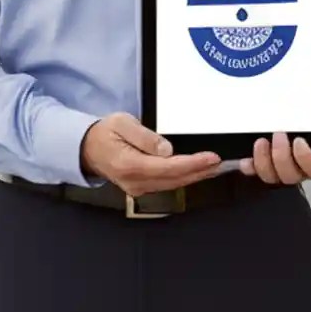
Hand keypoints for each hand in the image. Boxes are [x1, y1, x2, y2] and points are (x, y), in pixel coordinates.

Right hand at [80, 112, 221, 196]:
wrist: (88, 149)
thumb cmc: (105, 133)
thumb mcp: (122, 123)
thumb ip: (145, 136)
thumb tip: (167, 148)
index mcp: (129, 165)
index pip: (168, 167)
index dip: (193, 163)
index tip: (211, 158)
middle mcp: (135, 181)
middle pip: (175, 179)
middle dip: (200, 171)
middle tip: (221, 163)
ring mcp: (138, 188)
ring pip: (173, 184)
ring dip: (195, 176)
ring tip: (215, 167)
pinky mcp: (142, 188)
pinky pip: (168, 185)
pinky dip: (185, 178)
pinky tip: (197, 172)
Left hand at [237, 103, 310, 184]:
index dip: (307, 160)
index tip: (299, 141)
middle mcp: (301, 165)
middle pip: (292, 176)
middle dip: (282, 158)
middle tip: (278, 135)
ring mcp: (282, 164)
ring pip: (272, 176)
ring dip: (264, 162)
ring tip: (260, 142)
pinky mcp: (265, 159)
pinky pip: (255, 171)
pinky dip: (249, 166)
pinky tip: (246, 158)